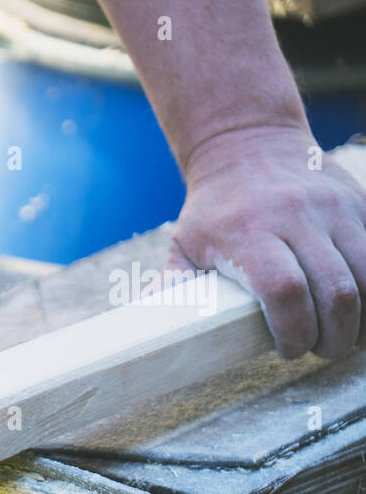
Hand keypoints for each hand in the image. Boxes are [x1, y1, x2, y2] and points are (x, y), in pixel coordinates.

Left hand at [168, 125, 365, 358]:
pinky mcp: (360, 202)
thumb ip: (173, 293)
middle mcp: (296, 217)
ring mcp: (334, 207)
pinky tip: (363, 307)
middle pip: (336, 290)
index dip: (294, 330)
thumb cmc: (212, 210)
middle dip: (334, 335)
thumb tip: (150, 338)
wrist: (248, 143)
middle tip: (321, 350)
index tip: (288, 349)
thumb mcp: (183, 246)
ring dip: (364, 317)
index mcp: (248, 232)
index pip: (284, 290)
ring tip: (346, 335)